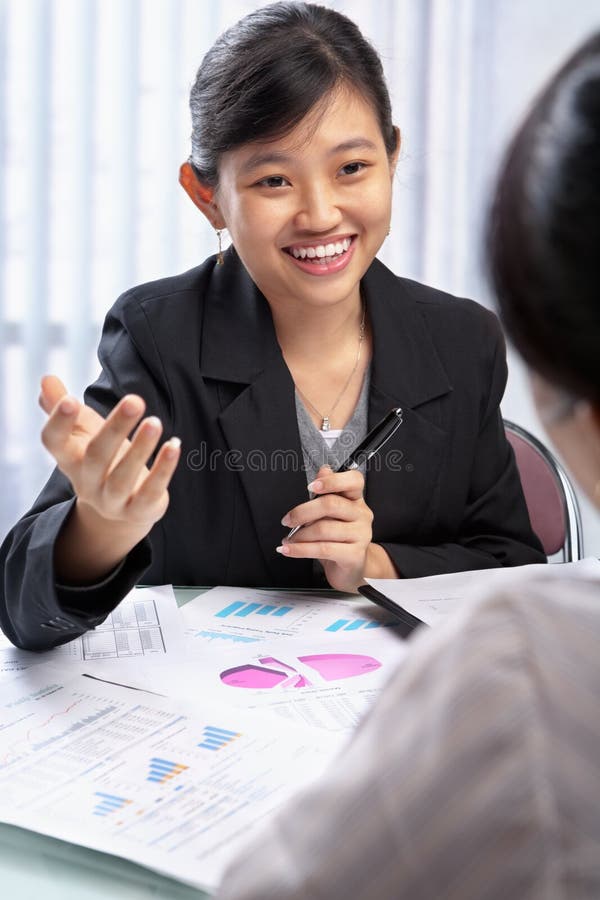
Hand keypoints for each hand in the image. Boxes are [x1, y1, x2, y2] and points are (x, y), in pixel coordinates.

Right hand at [39, 375, 179, 534]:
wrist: (118, 510)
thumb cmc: (101, 459)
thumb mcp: (83, 432)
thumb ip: (63, 406)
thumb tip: (47, 378)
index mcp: (69, 459)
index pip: (54, 442)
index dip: (59, 423)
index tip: (71, 399)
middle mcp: (87, 482)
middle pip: (97, 455)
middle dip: (115, 428)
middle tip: (135, 400)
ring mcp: (112, 500)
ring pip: (123, 477)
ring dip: (141, 449)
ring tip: (155, 422)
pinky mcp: (139, 510)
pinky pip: (151, 491)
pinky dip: (163, 469)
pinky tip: (174, 446)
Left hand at [278, 465, 373, 592]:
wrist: (350, 569)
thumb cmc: (338, 540)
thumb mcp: (330, 515)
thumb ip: (326, 493)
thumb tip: (323, 471)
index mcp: (356, 500)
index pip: (354, 481)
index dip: (332, 481)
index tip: (312, 486)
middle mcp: (362, 515)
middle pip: (331, 504)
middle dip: (302, 512)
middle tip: (288, 520)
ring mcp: (361, 535)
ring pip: (323, 528)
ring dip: (299, 535)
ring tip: (289, 539)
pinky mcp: (354, 555)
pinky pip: (323, 549)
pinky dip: (300, 549)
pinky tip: (289, 549)